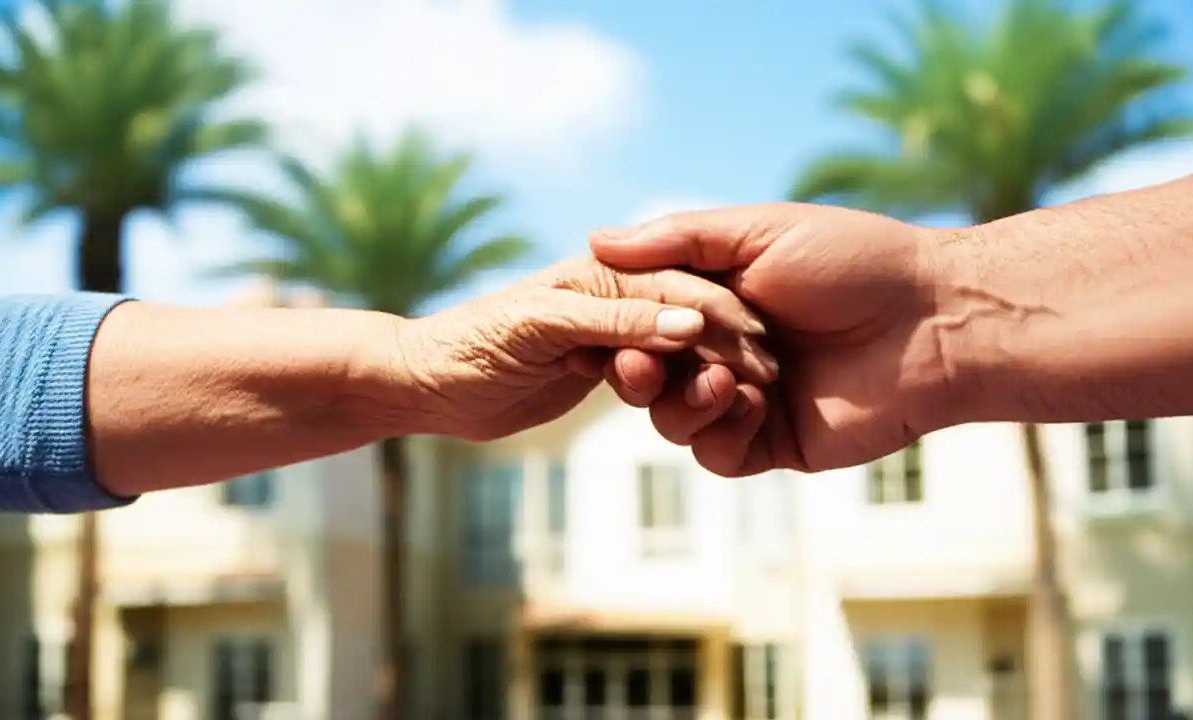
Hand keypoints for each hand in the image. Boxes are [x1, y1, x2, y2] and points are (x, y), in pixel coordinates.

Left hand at [341, 257, 776, 441]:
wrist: (426, 383)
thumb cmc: (474, 343)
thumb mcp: (544, 328)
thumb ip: (618, 323)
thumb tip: (691, 326)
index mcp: (603, 272)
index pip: (680, 290)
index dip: (723, 320)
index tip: (762, 354)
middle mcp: (612, 297)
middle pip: (686, 319)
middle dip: (725, 348)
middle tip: (767, 384)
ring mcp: (609, 334)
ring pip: (675, 352)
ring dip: (705, 375)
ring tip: (737, 403)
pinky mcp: (600, 368)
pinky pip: (653, 378)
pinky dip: (678, 394)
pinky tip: (705, 413)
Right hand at [590, 203, 954, 475]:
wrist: (934, 320)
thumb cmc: (854, 261)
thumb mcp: (758, 231)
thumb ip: (676, 240)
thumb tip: (595, 239)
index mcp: (716, 300)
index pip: (643, 322)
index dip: (621, 327)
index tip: (607, 325)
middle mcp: (725, 351)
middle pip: (647, 378)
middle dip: (639, 372)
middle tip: (642, 364)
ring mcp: (749, 401)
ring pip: (674, 421)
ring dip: (685, 402)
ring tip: (726, 379)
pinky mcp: (776, 443)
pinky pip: (718, 455)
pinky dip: (721, 431)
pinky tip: (756, 402)